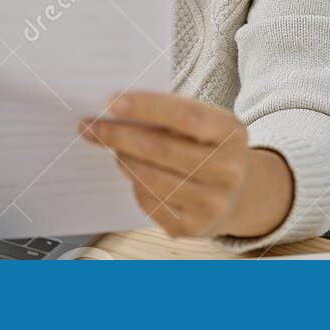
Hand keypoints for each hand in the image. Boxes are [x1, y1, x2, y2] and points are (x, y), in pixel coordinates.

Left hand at [79, 91, 292, 239]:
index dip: (147, 107)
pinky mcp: (193, 228)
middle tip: (90, 126)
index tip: (111, 102)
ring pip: (149, 178)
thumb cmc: (208, 147)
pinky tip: (136, 173)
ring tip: (115, 149)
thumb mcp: (204, 124)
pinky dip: (135, 183)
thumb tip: (114, 111)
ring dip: (123, 159)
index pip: (187, 116)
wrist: (239, 195)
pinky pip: (148, 201)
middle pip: (161, 149)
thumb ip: (168, 114)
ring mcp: (213, 204)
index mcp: (232, 134)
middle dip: (119, 135)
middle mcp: (228, 171)